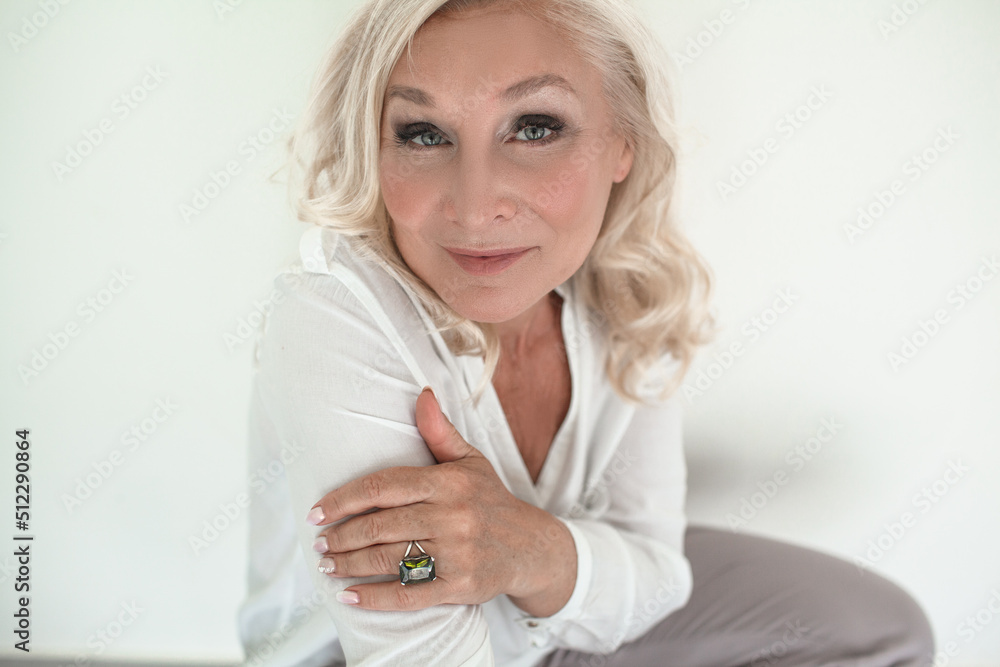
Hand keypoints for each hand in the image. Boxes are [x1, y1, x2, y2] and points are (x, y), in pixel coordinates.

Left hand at [306, 387, 571, 611]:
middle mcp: (453, 516)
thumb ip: (439, 432)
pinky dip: (375, 598)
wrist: (532, 548)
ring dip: (350, 564)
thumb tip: (421, 394)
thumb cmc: (490, 501)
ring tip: (328, 565)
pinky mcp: (461, 587)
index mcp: (449, 482)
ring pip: (389, 560)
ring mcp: (458, 554)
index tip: (317, 512)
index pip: (384, 486)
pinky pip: (409, 595)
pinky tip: (350, 597)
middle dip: (341, 536)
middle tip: (320, 543)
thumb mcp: (470, 461)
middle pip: (381, 526)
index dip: (344, 499)